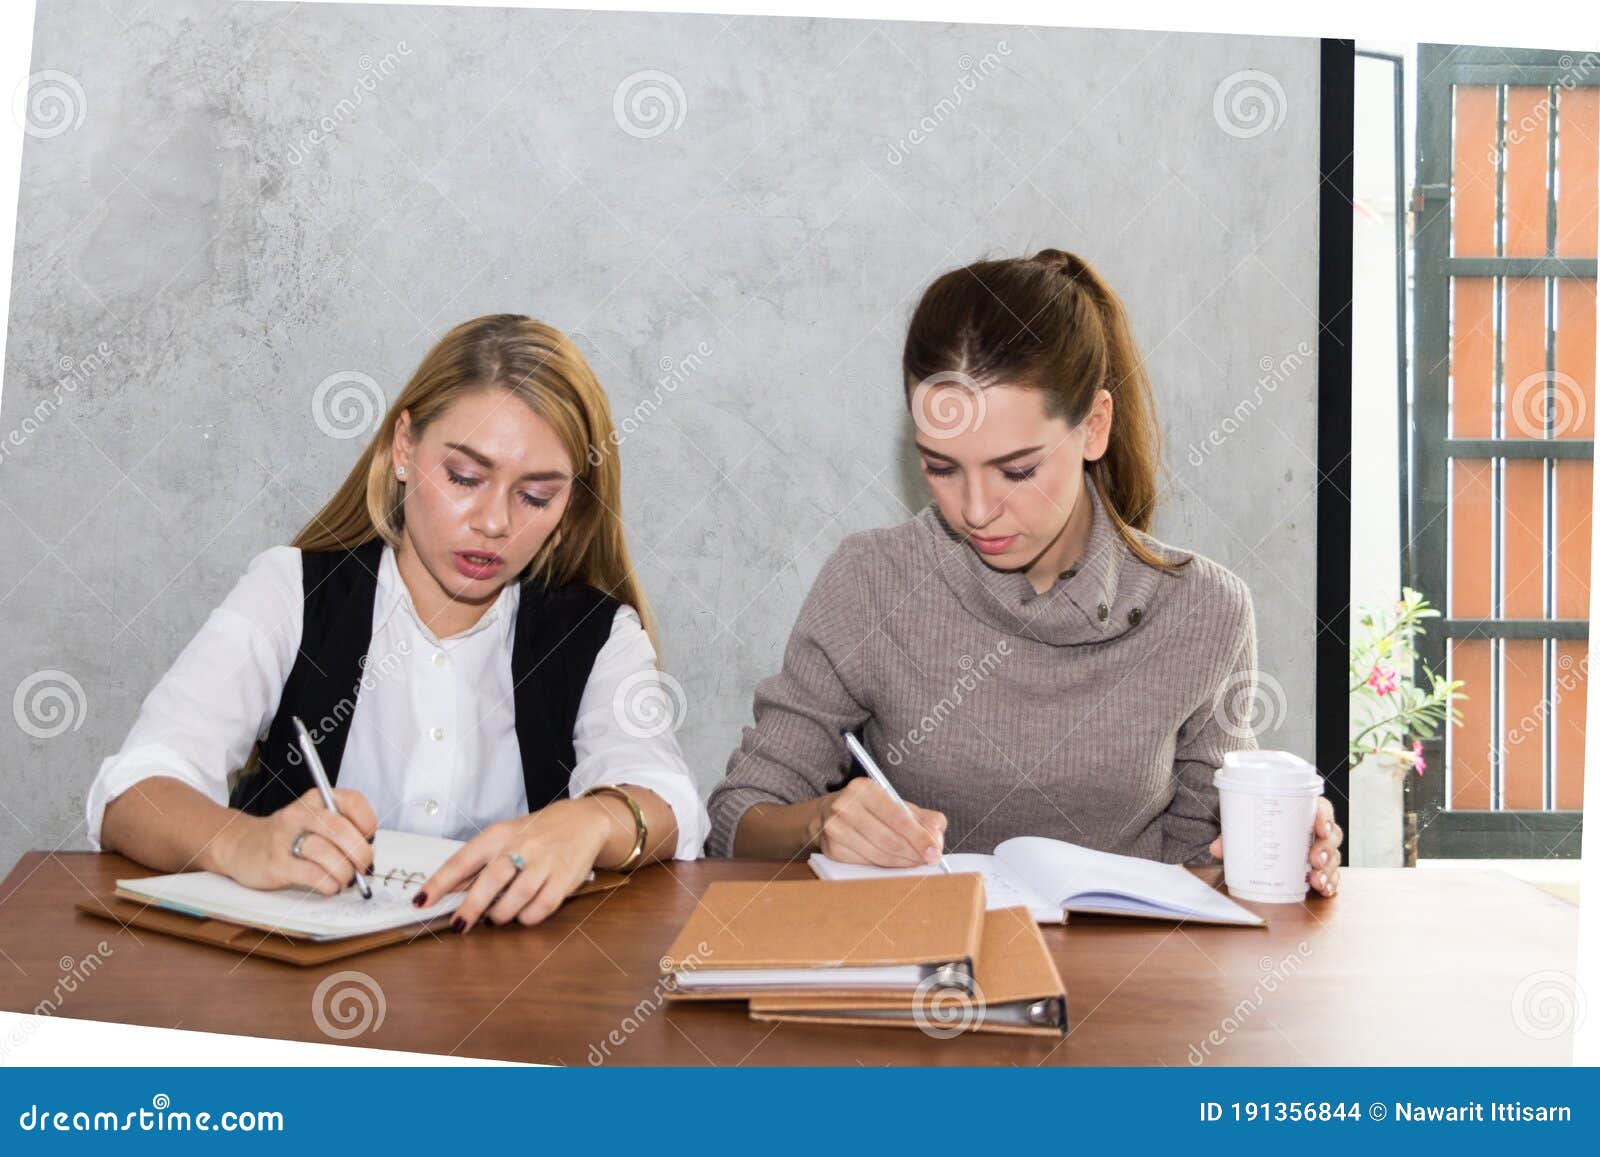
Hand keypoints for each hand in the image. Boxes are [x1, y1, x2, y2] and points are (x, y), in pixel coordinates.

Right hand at [217, 788, 375, 893]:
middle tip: (365, 867)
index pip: (351, 801)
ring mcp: (285, 838)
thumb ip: (341, 830)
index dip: (367, 822)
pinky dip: (327, 883)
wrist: (241, 846)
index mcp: (316, 799)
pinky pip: (310, 873)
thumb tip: (368, 855)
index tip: (369, 839)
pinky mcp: (275, 863)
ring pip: (325, 851)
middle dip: (360, 852)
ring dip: (344, 871)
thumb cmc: (288, 836)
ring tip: (346, 879)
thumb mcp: (314, 821)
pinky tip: (330, 886)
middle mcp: (300, 814)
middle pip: (340, 828)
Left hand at [414, 798, 608, 931]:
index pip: (462, 860)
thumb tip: (445, 891)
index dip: (439, 883)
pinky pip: (540, 908)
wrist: (583, 821)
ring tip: (497, 916)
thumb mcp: (503, 838)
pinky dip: (527, 917)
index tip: (420, 902)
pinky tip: (523, 913)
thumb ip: (477, 865)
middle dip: (471, 908)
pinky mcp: (564, 879)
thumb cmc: (535, 833)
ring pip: (515, 899)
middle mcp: (521, 846)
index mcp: (498, 834)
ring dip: (500, 915)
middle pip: (490, 881)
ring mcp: (545, 862)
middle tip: (460, 925)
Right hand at [814, 778, 946, 867]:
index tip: (935, 852)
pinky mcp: (832, 850)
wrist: (829, 813)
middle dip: (914, 853)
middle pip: (890, 840)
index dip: (919, 838)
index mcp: (864, 789)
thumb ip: (923, 817)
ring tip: (915, 860)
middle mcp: (846, 807)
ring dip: (903, 862)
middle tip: (928, 860)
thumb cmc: (871, 809)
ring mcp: (835, 829)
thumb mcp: (897, 803)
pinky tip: (894, 862)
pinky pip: (867, 864)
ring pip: (880, 855)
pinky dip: (885, 866)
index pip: (898, 818)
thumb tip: (936, 835)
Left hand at [1208, 796, 1342, 897]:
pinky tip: (1325, 890)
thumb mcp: (1246, 826)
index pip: (1321, 808)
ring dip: (1328, 870)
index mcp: (1303, 810)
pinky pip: (1332, 874)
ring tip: (1317, 881)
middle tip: (1315, 860)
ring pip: (1333, 858)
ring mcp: (1321, 849)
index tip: (1321, 828)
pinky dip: (1330, 883)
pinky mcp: (1321, 867)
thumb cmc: (1259, 825)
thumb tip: (1217, 849)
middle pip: (1332, 836)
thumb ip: (1232, 836)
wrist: (1258, 837)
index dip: (1325, 817)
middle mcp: (1316, 829)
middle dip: (1325, 849)